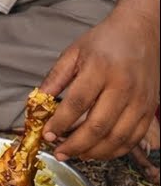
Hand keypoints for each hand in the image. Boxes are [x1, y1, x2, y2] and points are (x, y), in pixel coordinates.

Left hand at [39, 9, 160, 161]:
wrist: (141, 31)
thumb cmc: (105, 41)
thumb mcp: (73, 52)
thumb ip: (55, 78)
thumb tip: (37, 102)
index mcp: (100, 69)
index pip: (77, 103)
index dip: (60, 123)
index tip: (47, 134)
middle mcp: (123, 87)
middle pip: (98, 125)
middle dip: (75, 144)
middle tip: (59, 152)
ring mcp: (140, 100)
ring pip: (118, 137)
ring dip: (95, 152)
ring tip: (76, 154)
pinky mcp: (150, 109)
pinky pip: (134, 137)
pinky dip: (116, 150)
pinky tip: (99, 151)